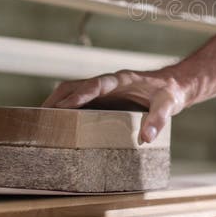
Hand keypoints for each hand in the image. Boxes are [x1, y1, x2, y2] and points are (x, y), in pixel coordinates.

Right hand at [42, 68, 189, 143]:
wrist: (175, 86)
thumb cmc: (170, 93)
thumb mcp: (169, 104)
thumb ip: (158, 119)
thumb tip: (146, 137)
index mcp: (123, 79)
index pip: (97, 84)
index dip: (81, 94)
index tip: (64, 106)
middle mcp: (109, 83)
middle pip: (77, 86)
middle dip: (58, 100)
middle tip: (41, 117)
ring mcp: (104, 91)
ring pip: (73, 92)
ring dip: (57, 104)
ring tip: (40, 122)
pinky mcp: (103, 99)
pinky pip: (80, 102)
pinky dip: (66, 110)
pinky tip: (57, 125)